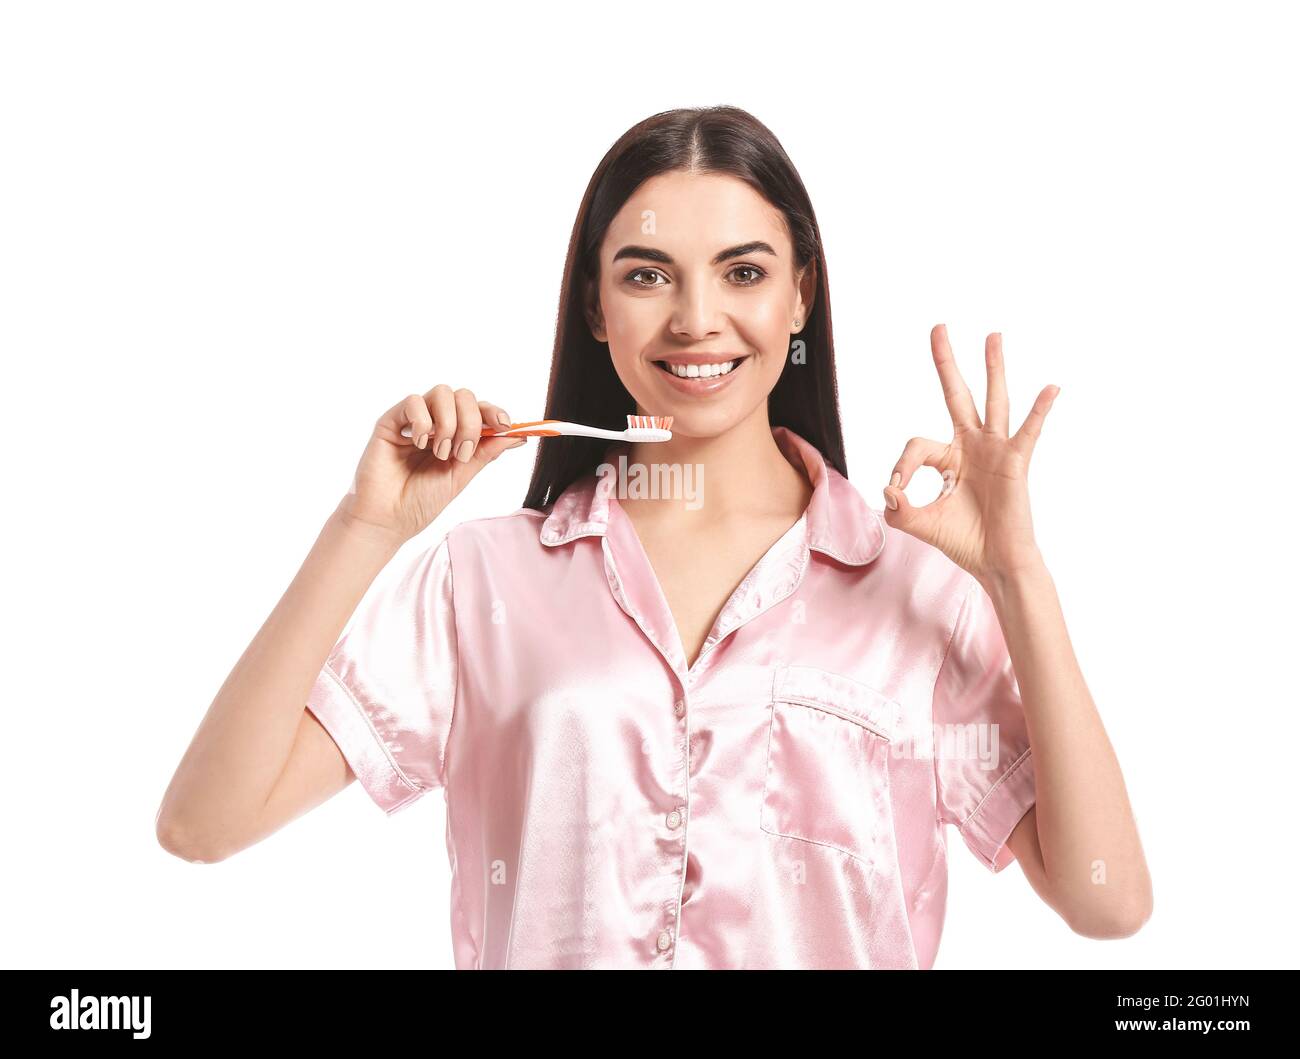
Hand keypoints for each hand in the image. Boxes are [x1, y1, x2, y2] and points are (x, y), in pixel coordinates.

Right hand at [336, 385, 527, 546]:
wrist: (389, 519)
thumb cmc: (421, 501)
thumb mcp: (463, 475)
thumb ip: (487, 452)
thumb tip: (519, 435)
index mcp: (456, 435)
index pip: (480, 410)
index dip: (495, 412)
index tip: (504, 426)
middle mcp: (436, 423)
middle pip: (464, 396)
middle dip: (470, 423)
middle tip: (461, 453)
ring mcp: (414, 421)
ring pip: (442, 392)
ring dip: (448, 423)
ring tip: (439, 452)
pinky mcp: (391, 422)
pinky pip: (413, 401)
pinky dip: (423, 421)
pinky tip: (419, 443)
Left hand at [881, 325, 1058, 584]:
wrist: (995, 563)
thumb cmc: (963, 541)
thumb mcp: (919, 524)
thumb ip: (898, 509)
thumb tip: (888, 490)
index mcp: (949, 458)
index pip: (916, 445)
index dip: (902, 466)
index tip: (897, 491)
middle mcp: (972, 446)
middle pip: (957, 396)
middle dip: (946, 363)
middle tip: (938, 327)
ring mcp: (995, 451)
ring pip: (993, 401)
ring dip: (993, 368)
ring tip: (992, 336)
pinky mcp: (1015, 463)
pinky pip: (1028, 431)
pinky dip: (1039, 410)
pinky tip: (1051, 388)